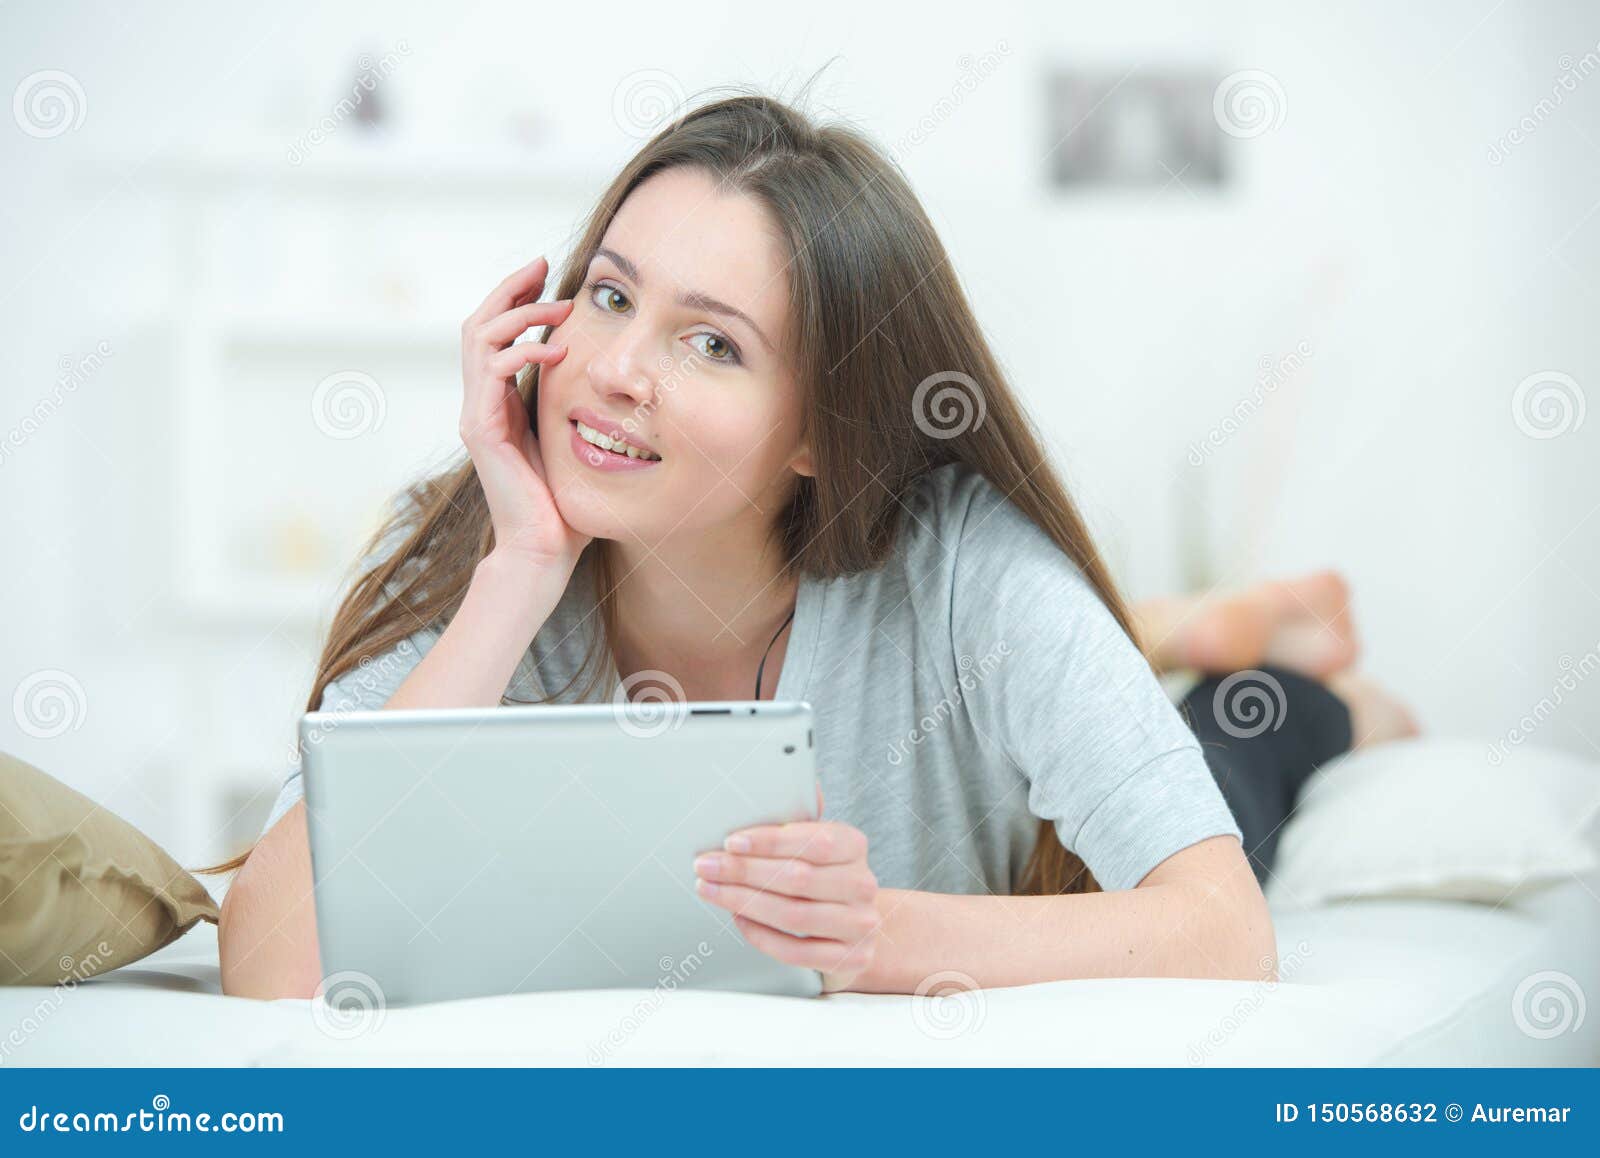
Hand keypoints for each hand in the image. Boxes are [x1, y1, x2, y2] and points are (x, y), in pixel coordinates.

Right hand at [459, 256, 589, 570]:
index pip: (494, 335)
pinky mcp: (481, 431)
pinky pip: (491, 372)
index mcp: (498, 404)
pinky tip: (556, 350)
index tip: (547, 275)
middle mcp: (480, 404)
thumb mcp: (572, 440)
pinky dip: (522, 352)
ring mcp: (477, 415)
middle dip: (510, 290)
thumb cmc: (565, 503)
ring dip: (518, 314)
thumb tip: (605, 376)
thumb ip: (573, 407)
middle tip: (544, 267)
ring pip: (479, 339)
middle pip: (477, 325)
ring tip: (558, 308)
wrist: (545, 550)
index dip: (515, 299)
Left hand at [692, 785, 880, 992]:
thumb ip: (797, 818)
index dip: (769, 841)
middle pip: (797, 878)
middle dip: (743, 871)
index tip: (731, 841)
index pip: (815, 840)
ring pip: (793, 915)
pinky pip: (796, 951)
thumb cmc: (824, 876)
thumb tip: (786, 784)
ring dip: (743, 902)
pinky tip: (739, 918)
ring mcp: (859, 924)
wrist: (858, 925)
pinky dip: (761, 935)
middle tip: (707, 866)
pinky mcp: (850, 958)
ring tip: (712, 890)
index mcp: (854, 846)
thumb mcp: (815, 841)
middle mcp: (862, 884)